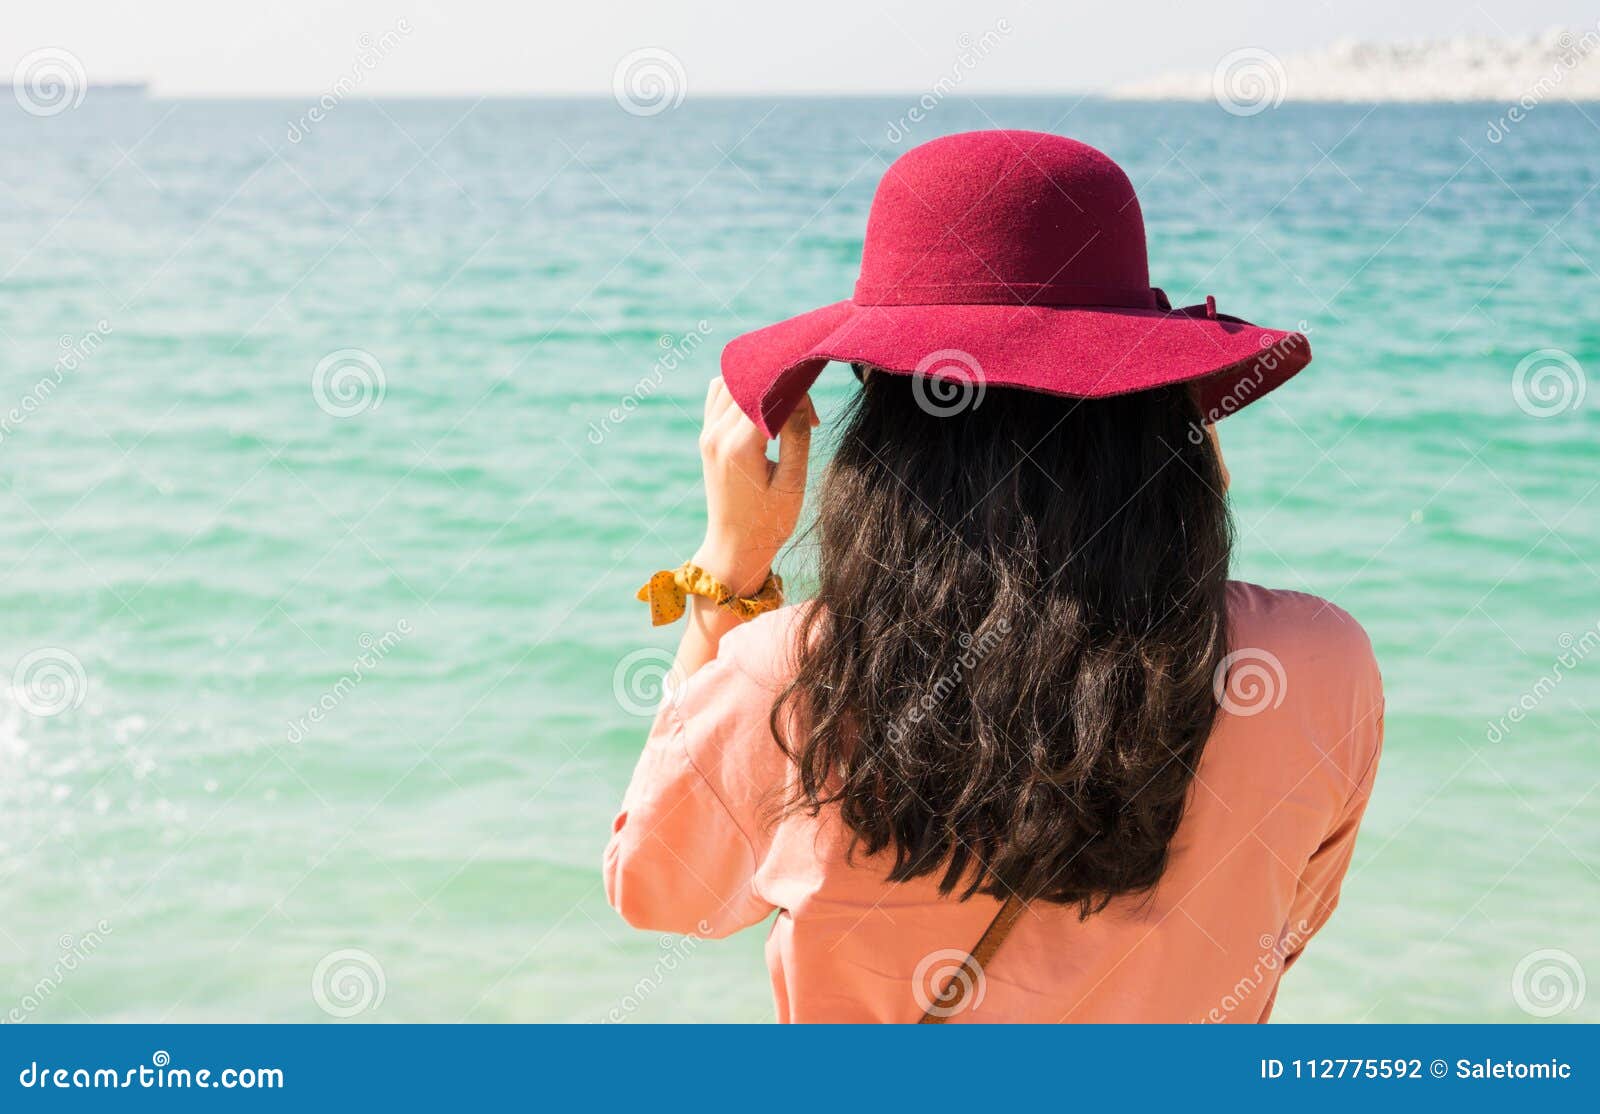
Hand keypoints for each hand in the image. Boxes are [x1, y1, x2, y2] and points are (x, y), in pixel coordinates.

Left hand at [693, 378, 817, 594]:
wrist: (735, 547)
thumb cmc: (769, 522)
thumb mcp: (792, 482)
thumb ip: (796, 434)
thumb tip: (800, 393)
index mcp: (738, 448)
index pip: (769, 394)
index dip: (797, 391)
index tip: (815, 409)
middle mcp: (716, 435)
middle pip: (750, 383)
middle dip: (782, 385)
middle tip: (807, 412)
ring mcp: (707, 434)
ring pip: (730, 380)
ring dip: (760, 383)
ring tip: (787, 404)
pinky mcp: (706, 436)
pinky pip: (718, 393)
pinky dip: (740, 387)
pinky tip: (763, 403)